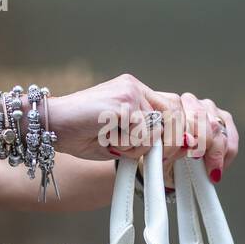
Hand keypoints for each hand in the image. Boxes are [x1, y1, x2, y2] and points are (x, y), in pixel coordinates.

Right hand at [50, 75, 238, 183]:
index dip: (187, 133)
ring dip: (142, 145)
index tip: (195, 151)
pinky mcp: (122, 103)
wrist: (49, 124)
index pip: (178, 109)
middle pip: (176, 116)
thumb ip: (147, 141)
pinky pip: (142, 133)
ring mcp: (130, 93)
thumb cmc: (80, 134)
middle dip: (172, 143)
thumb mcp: (121, 139)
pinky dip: (128, 145)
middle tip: (152, 156)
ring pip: (160, 127)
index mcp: (138, 93)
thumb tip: (181, 151)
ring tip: (117, 144)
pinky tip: (108, 141)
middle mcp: (136, 88)